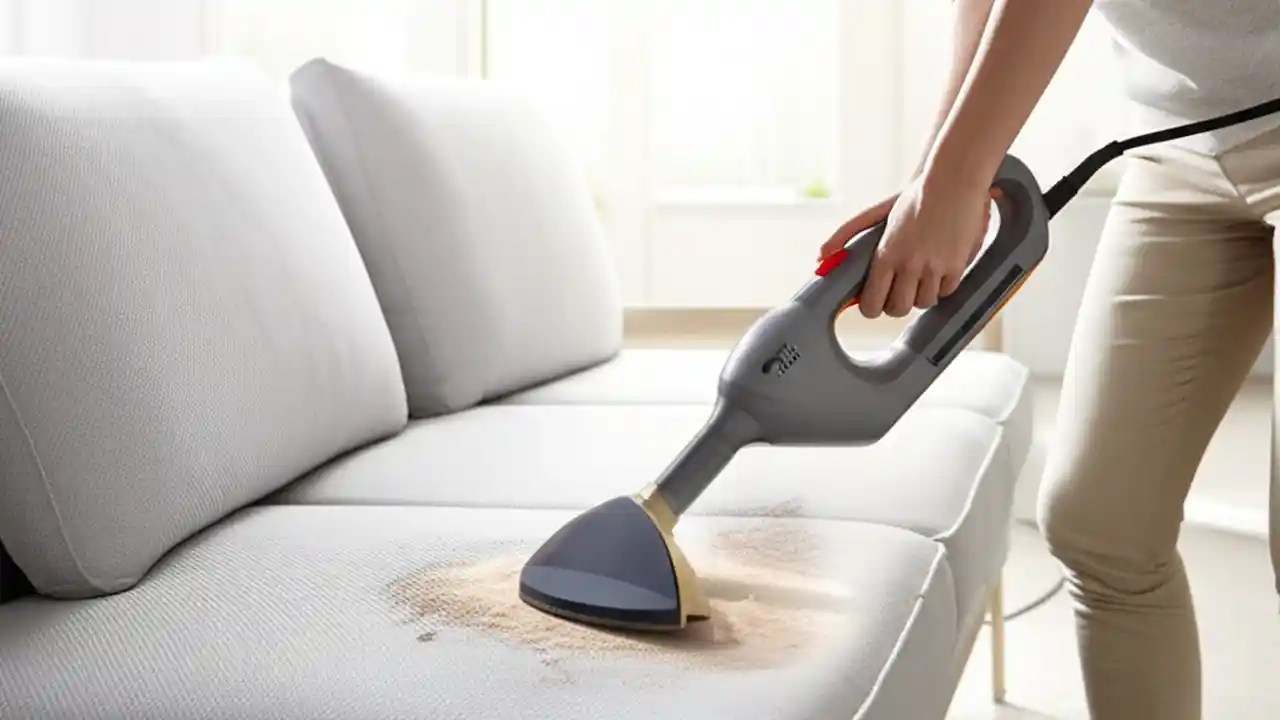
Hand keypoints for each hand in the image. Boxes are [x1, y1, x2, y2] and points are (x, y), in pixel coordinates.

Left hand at [821, 178, 1000, 317]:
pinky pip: (947, 291)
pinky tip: (939, 273)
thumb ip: (846, 233)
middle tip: (898, 294)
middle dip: (896, 305)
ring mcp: (934, 267)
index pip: (872, 303)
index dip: (872, 308)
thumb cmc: (915, 196)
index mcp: (886, 255)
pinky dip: (942, 286)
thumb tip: (820, 257)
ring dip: (921, 295)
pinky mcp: (957, 266)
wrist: (954, 180)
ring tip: (920, 281)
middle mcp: (909, 265)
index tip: (874, 303)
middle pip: (898, 309)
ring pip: (924, 302)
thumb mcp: (876, 213)